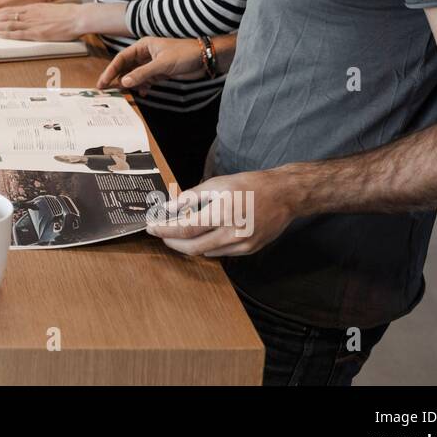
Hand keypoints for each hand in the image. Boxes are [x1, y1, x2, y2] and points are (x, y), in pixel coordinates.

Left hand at [0, 2, 83, 41]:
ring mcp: (33, 24)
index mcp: (32, 8)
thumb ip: (37, 13)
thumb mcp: (48, 10)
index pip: (10, 10)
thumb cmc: (66, 15)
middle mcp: (30, 14)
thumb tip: (30, 16)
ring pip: (9, 24)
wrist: (77, 17)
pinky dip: (7, 35)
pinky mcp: (38, 33)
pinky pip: (19, 34)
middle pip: (6, 16)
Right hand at [97, 36, 205, 94]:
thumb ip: (142, 73)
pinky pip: (145, 80)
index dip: (111, 70)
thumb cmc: (185, 54)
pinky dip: (142, 86)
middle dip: (117, 78)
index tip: (103, 82)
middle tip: (106, 90)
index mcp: (143, 46)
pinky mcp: (160, 72)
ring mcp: (152, 64)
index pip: (121, 58)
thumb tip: (124, 82)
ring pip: (135, 75)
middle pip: (126, 67)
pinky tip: (142, 92)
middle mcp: (145, 54)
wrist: (205, 58)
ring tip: (122, 94)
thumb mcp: (162, 64)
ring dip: (129, 83)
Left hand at [146, 169, 299, 256]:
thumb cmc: (251, 185)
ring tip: (178, 234)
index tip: (152, 228)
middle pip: (192, 247)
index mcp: (222, 213)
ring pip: (206, 252)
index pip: (185, 228)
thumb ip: (191, 197)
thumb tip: (170, 207)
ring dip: (188, 246)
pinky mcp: (249, 250)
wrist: (284, 195)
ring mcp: (242, 245)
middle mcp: (232, 233)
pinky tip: (201, 236)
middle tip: (161, 234)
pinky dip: (206, 246)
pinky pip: (220, 253)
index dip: (165, 230)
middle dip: (172, 242)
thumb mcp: (218, 184)